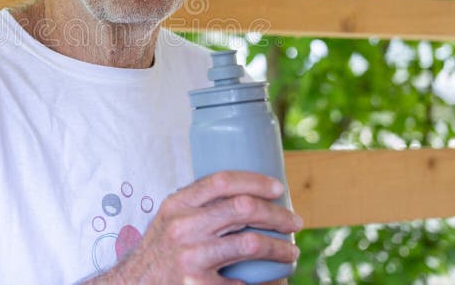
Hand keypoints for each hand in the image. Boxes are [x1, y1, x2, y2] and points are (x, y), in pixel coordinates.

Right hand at [89, 171, 301, 284]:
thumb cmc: (160, 252)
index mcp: (177, 204)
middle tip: (294, 221)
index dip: (256, 181)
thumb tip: (250, 196)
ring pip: (251, 243)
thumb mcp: (171, 219)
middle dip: (278, 214)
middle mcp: (183, 227)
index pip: (222, 180)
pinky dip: (265, 282)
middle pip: (244, 208)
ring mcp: (191, 257)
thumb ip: (199, 205)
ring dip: (280, 247)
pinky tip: (273, 280)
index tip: (278, 188)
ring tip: (291, 251)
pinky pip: (244, 282)